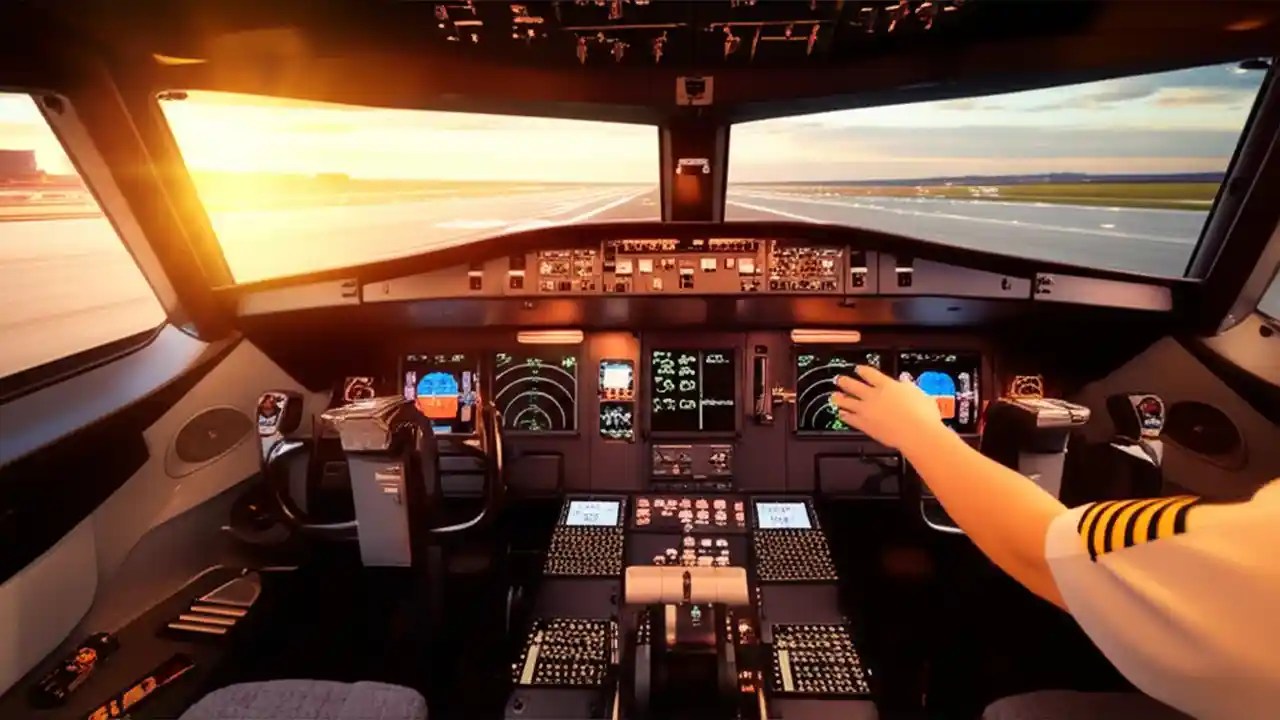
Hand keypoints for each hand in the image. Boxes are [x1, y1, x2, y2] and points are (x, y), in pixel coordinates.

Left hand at [832, 365, 946, 451]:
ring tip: (834, 396)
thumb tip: (905, 380)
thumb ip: (910, 387)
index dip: (862, 370)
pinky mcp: (864, 425)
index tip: (858, 369)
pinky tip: (841, 414)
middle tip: (839, 379)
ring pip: (847, 401)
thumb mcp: (920, 394)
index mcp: (887, 385)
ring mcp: (867, 410)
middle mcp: (874, 395)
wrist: (916, 433)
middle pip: (854, 385)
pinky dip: (844, 415)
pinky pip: (850, 418)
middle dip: (845, 381)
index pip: (870, 374)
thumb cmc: (922, 415)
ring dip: (839, 398)